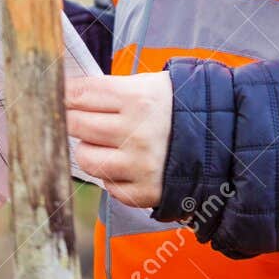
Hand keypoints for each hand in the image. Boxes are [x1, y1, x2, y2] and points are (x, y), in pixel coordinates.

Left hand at [65, 72, 172, 209]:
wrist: (221, 141)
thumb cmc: (177, 109)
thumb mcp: (150, 86)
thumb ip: (110, 90)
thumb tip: (66, 93)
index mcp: (137, 99)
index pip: (80, 94)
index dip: (64, 93)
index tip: (58, 95)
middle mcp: (136, 133)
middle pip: (76, 125)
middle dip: (71, 120)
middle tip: (78, 118)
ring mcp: (139, 165)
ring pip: (85, 158)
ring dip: (89, 150)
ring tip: (104, 144)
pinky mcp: (144, 192)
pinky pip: (107, 185)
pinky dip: (111, 175)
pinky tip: (125, 164)